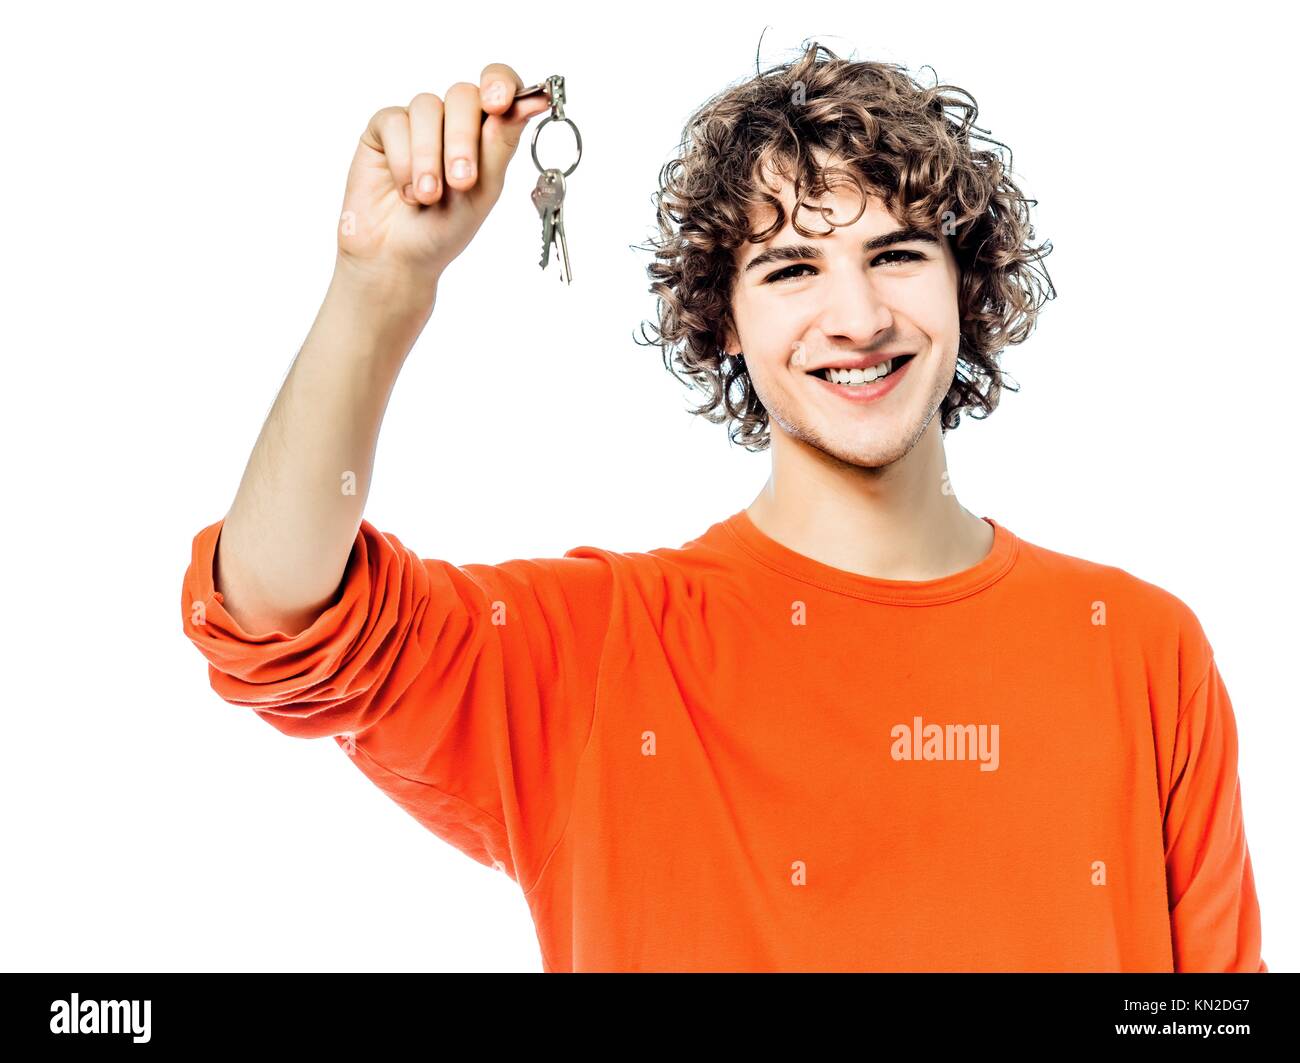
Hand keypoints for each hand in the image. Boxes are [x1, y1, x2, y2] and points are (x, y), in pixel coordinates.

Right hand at [334, 62, 550, 294]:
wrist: (398, 258)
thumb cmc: (444, 229)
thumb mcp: (484, 191)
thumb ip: (502, 143)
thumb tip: (533, 100)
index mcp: (485, 132)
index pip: (499, 86)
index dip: (501, 84)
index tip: (499, 103)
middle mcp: (452, 120)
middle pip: (463, 95)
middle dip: (463, 139)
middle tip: (461, 182)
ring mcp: (417, 122)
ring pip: (426, 107)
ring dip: (429, 157)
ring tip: (428, 197)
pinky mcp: (383, 129)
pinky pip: (394, 122)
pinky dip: (403, 161)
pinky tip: (406, 191)